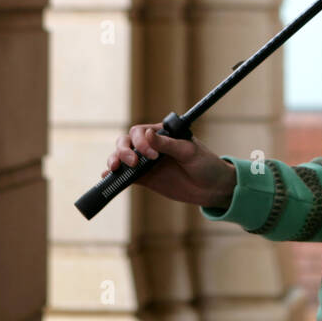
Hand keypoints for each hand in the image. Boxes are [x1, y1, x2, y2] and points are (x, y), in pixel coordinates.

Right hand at [102, 123, 236, 208]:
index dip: (141, 142)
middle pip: (127, 142)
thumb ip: (167, 144)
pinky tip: (108, 178)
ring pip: (123, 157)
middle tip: (133, 162)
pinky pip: (127, 176)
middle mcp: (151, 146)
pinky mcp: (146, 179)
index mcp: (162, 134)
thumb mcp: (188, 152)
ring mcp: (147, 163)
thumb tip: (147, 133)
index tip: (153, 156)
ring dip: (115, 160)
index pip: (140, 132)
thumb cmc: (206, 164)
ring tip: (115, 168)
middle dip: (123, 150)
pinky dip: (116, 176)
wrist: (213, 188)